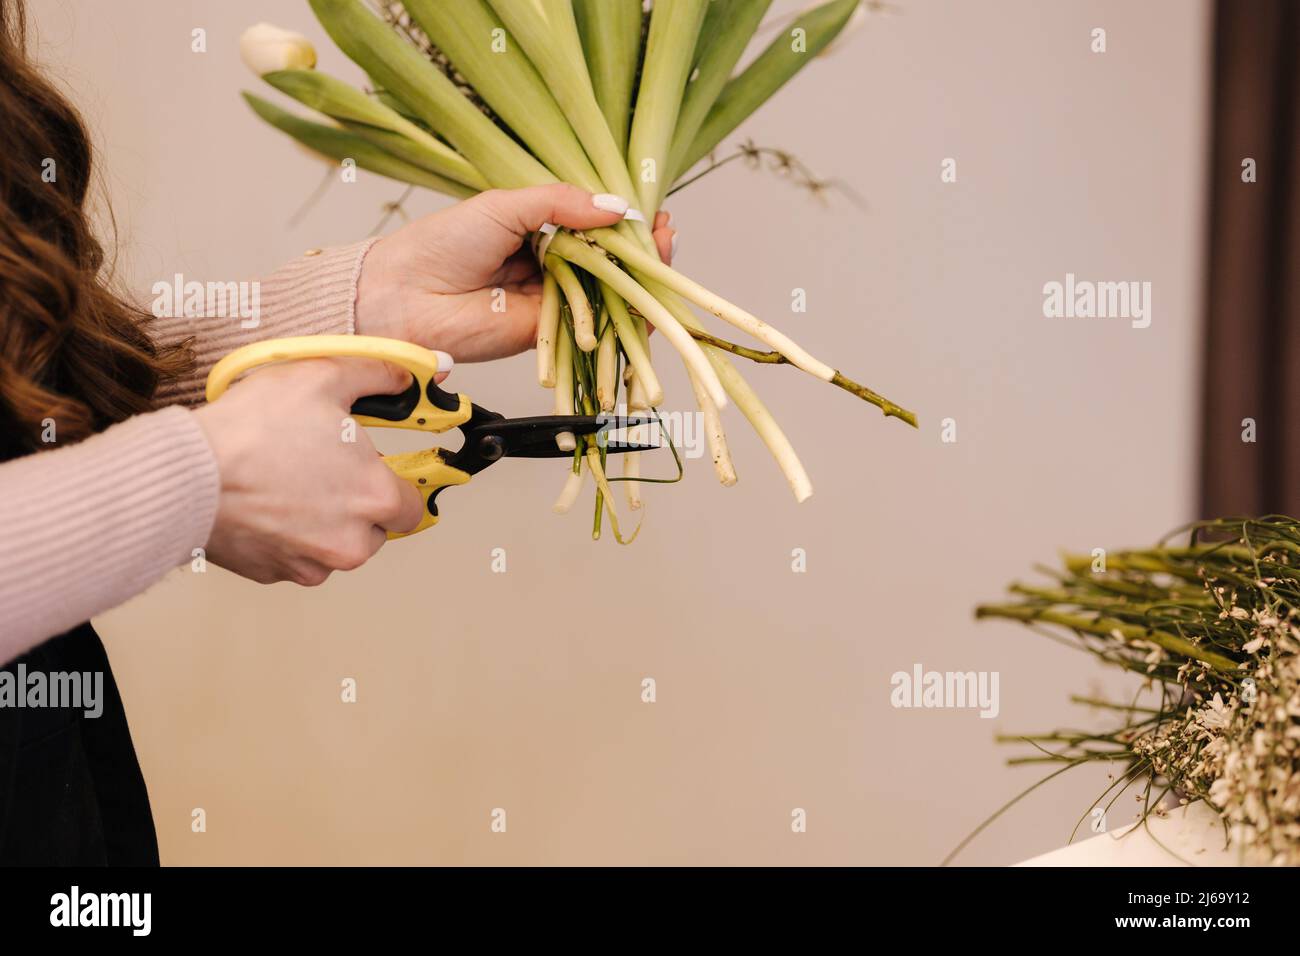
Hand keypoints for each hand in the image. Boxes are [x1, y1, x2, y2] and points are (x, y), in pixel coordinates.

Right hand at [194, 358, 425, 585]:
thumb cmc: (253, 431)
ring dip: (323, 523)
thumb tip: (405, 375)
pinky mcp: (274, 574)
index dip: (394, 484)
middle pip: (375, 530)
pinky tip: (265, 502)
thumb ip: (377, 375)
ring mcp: (312, 564)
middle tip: (325, 471)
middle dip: (358, 504)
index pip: (413, 507)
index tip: (375, 471)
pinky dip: (287, 536)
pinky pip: (296, 557)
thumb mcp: (323, 377)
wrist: (187, 475)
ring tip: (289, 483)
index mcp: (376, 498)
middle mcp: (351, 542)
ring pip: (335, 547)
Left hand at [354, 184, 674, 361]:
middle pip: (607, 261)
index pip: (594, 226)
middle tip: (664, 234)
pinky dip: (621, 316)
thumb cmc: (442, 243)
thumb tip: (617, 207)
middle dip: (640, 250)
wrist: (405, 296)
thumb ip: (561, 203)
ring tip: (661, 256)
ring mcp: (549, 301)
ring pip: (606, 293)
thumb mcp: (506, 206)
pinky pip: (591, 325)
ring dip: (638, 279)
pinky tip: (642, 298)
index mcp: (536, 231)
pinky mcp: (547, 334)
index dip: (625, 222)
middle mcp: (547, 267)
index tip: (654, 213)